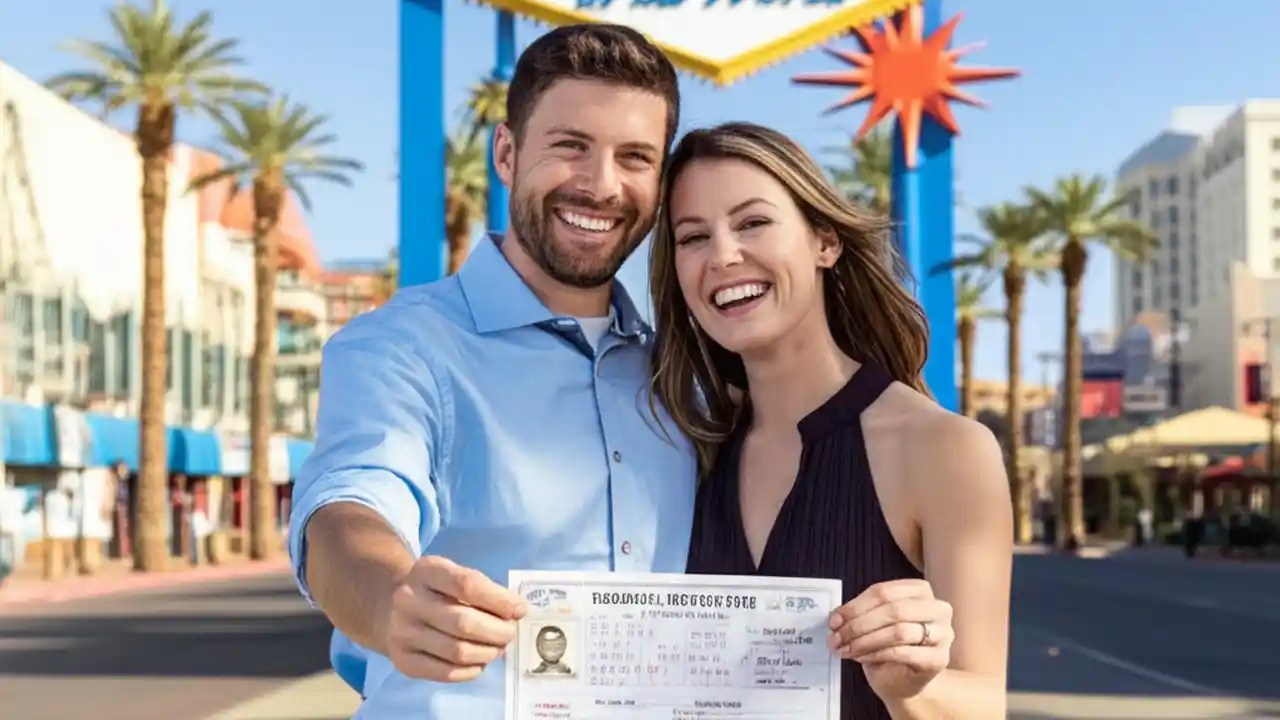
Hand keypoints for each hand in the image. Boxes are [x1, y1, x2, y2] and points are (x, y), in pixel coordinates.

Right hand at [382, 555, 526, 681]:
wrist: (390, 608)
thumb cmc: (436, 591)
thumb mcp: (454, 576)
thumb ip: (484, 589)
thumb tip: (516, 611)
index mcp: (427, 571)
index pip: (468, 584)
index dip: (499, 600)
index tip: (519, 610)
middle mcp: (409, 600)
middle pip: (464, 622)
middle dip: (497, 631)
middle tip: (510, 634)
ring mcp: (402, 632)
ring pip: (457, 651)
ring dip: (487, 653)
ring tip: (497, 648)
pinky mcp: (403, 660)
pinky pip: (445, 672)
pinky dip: (470, 670)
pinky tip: (479, 663)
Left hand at [827, 578, 952, 700]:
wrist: (907, 681)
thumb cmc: (890, 647)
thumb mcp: (873, 623)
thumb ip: (859, 614)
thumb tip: (836, 617)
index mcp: (920, 590)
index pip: (884, 591)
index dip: (855, 606)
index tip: (834, 620)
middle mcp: (937, 609)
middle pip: (893, 609)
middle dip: (859, 624)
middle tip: (836, 637)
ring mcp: (942, 634)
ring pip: (898, 631)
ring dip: (865, 641)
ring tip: (846, 649)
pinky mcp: (938, 659)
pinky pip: (902, 653)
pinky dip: (876, 654)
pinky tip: (861, 658)